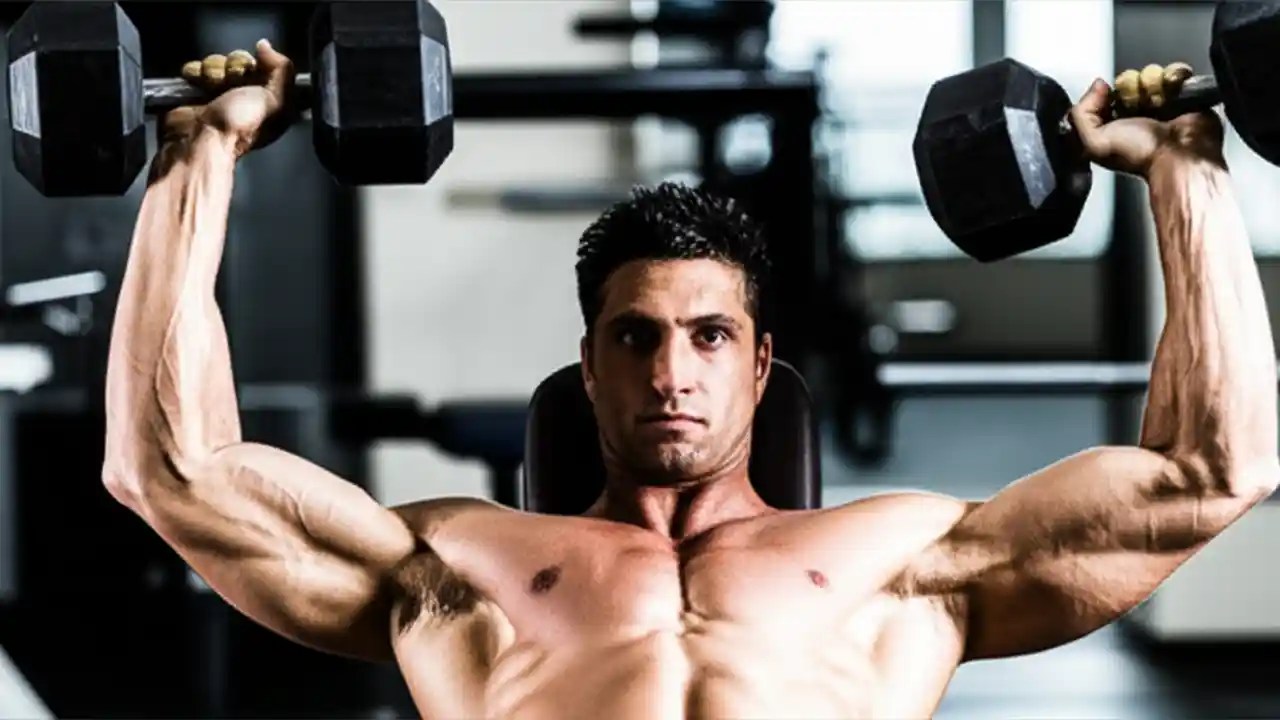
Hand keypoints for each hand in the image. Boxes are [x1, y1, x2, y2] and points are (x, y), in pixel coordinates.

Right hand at [161, 40, 296, 156]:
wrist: (201, 139)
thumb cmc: (242, 125)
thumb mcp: (276, 101)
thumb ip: (282, 71)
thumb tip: (265, 46)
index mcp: (268, 97)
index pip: (265, 64)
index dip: (259, 63)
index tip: (255, 72)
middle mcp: (245, 93)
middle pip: (239, 59)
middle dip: (234, 67)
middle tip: (231, 86)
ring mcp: (219, 91)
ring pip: (217, 61)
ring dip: (213, 70)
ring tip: (211, 88)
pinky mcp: (196, 89)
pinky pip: (196, 66)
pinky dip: (195, 73)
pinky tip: (196, 85)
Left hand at [1070, 62, 1224, 177]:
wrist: (1180, 156)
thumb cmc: (1139, 154)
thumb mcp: (1094, 143)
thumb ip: (1080, 115)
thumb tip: (1098, 85)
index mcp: (1112, 124)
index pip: (1102, 93)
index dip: (1105, 92)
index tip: (1110, 97)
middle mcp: (1135, 113)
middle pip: (1127, 79)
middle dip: (1130, 86)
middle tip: (1136, 103)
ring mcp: (1160, 102)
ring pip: (1150, 73)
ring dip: (1152, 83)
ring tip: (1157, 102)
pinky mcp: (1183, 94)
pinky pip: (1175, 71)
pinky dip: (1174, 77)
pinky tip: (1172, 93)